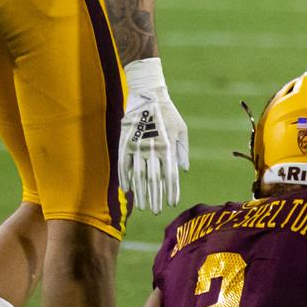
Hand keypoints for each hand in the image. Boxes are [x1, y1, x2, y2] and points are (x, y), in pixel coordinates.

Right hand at [119, 57, 188, 213]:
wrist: (147, 95)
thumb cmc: (168, 114)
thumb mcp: (182, 130)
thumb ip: (183, 151)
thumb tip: (184, 171)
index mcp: (167, 146)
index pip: (170, 174)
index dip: (171, 190)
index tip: (172, 203)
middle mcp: (151, 148)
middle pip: (153, 179)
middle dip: (155, 197)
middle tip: (157, 211)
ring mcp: (136, 146)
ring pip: (137, 175)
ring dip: (141, 193)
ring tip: (143, 206)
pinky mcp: (124, 143)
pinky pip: (123, 165)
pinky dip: (124, 178)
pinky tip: (128, 190)